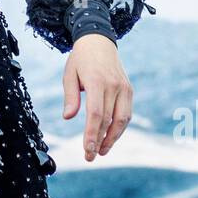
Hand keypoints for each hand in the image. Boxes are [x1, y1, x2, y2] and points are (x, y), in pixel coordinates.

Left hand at [61, 34, 131, 160]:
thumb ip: (70, 96)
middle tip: (90, 156)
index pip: (96, 113)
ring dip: (112, 138)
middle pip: (109, 119)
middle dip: (100, 141)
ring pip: (122, 119)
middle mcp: (113, 85)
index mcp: (96, 81)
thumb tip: (68, 117)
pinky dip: (119, 128)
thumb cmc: (80, 59)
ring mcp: (124, 87)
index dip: (92, 134)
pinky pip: (126, 113)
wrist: (99, 41)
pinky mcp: (129, 90)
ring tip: (101, 151)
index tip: (86, 150)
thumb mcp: (69, 75)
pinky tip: (109, 137)